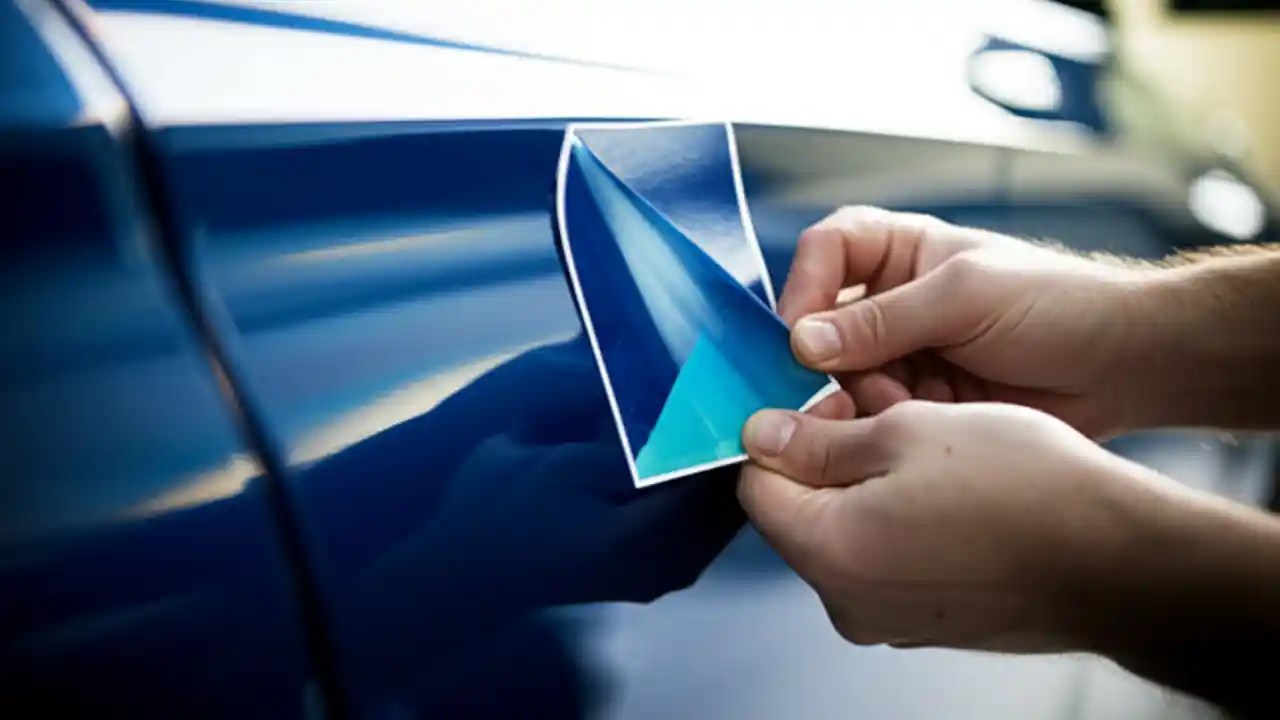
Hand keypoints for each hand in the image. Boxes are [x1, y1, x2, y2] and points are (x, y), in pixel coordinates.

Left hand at [736, 400, 1169, 651]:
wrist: (1119, 560)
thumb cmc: (1023, 487)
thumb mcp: (909, 431)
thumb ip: (821, 439)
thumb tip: (761, 435)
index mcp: (830, 551)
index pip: (756, 486)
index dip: (783, 433)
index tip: (827, 400)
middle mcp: (848, 601)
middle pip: (800, 513)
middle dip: (829, 456)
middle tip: (883, 412)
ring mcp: (888, 620)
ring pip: (846, 534)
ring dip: (867, 485)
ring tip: (927, 445)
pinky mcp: (927, 623)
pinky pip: (886, 561)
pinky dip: (899, 521)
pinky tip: (950, 490)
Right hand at [779, 206, 1154, 437]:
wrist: (1122, 368)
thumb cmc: (1055, 306)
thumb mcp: (964, 298)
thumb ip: (881, 320)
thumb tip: (801, 342)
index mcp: (902, 252)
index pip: (827, 251)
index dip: (804, 286)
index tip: (797, 335)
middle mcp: (892, 300)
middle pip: (822, 326)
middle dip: (832, 361)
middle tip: (856, 389)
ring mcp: (904, 353)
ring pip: (843, 379)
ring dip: (865, 397)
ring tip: (909, 406)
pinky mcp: (918, 401)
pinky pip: (875, 414)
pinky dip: (888, 422)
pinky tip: (924, 422)